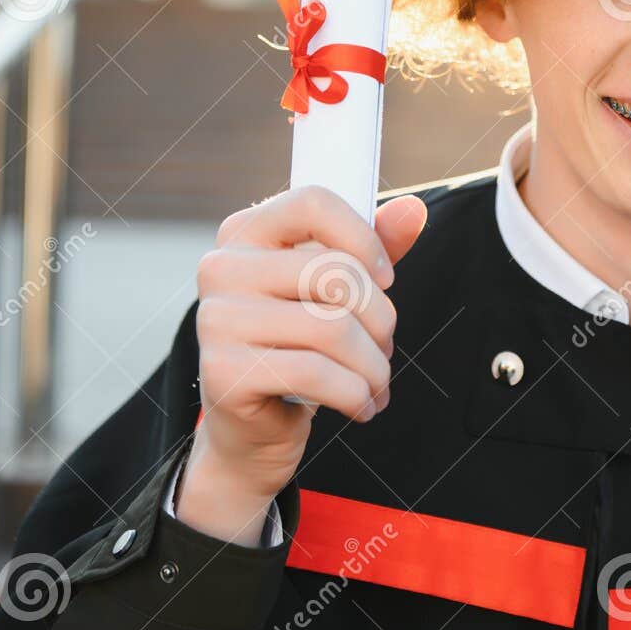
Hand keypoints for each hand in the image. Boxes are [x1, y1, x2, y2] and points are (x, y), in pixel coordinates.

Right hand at [175, 186, 427, 544]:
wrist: (251, 426)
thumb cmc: (297, 346)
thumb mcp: (335, 292)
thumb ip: (372, 247)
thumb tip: (414, 211)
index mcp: (245, 232)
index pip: (313, 203)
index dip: (364, 239)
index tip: (385, 278)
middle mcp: (221, 268)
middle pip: (334, 273)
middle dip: (380, 320)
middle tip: (385, 349)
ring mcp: (216, 320)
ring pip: (332, 329)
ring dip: (374, 367)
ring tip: (378, 384)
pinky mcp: (223, 371)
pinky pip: (316, 374)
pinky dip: (355, 395)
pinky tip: (361, 406)